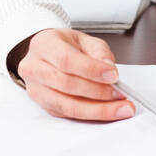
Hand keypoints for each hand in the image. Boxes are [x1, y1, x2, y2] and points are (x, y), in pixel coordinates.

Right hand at [15, 28, 133, 121]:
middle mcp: (34, 68)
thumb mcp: (86, 40)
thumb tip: (109, 70)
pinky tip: (107, 112)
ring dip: (97, 109)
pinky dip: (90, 115)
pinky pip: (68, 114)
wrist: (49, 54)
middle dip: (97, 92)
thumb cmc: (66, 46)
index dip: (91, 70)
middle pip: (66, 85)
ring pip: (66, 105)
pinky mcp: (43, 105)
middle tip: (121, 95)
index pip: (66, 59)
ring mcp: (36, 89)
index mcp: (44, 45)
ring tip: (119, 108)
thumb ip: (99, 53)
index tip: (113, 76)